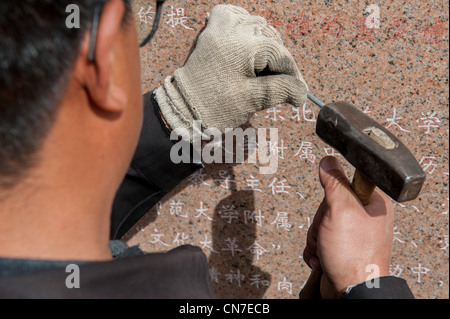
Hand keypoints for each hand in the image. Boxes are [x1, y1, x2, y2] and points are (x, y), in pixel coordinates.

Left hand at [155, 5, 306, 138]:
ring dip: (265, 44)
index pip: (280, 54)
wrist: (183, 108)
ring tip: (262, 70)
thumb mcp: (253, 100)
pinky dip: (245, 27)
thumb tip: (302, 91)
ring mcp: (219, 27)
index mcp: (242, 46)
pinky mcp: (212, 30)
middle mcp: (231, 30)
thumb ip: (281, 90)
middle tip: (279, 84)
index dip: (292, 74)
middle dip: (278, 61)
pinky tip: (248, 44)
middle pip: (270, 38)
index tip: (297, 92)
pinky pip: (235, 17)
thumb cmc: (214, 107)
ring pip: (256, 25)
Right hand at [303, 156, 393, 298]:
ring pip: (320, 223)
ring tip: (326, 250)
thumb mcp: (341, 210)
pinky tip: (323, 258)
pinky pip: (319, 239)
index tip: (333, 207)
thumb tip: (328, 161)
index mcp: (372, 203)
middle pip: (327, 205)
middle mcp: (364, 216)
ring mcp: (352, 233)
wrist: (352, 291)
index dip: (331, 196)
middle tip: (329, 233)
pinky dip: (316, 250)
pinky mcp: (341, 247)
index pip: (343, 183)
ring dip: (316, 238)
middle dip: (320, 223)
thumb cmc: (354, 254)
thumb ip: (334, 183)